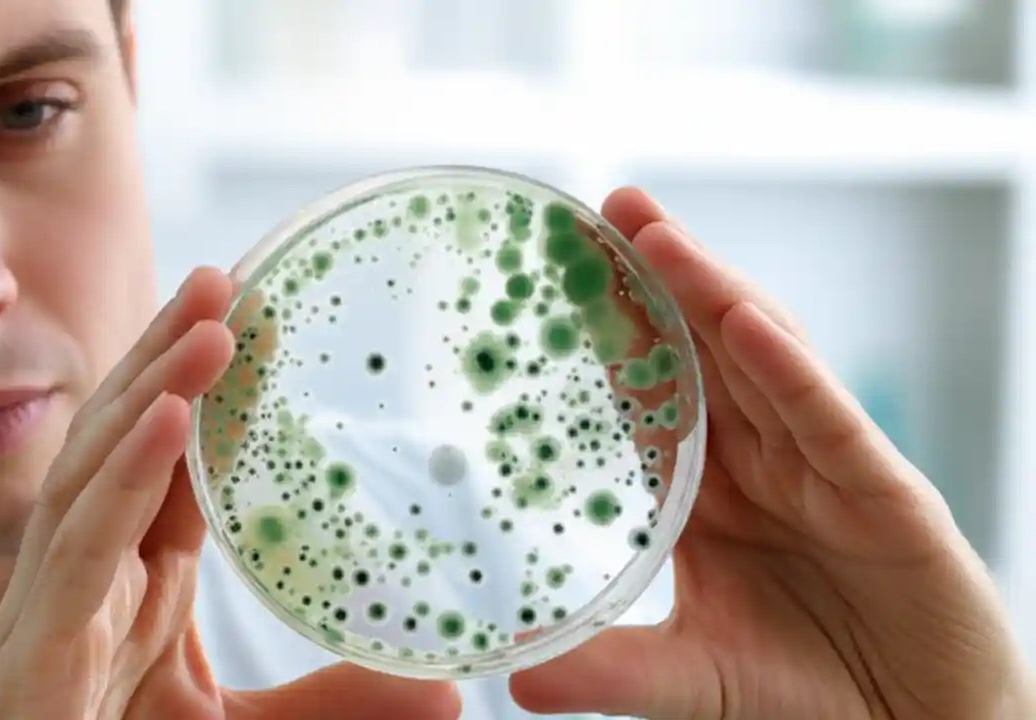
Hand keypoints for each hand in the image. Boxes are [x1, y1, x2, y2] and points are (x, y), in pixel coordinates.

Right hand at [0, 267, 460, 719]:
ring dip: (151, 390)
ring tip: (210, 325)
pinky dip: (123, 479)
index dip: (200, 390)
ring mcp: (50, 612)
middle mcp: (84, 581)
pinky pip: (78, 553)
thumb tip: (450, 692)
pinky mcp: (34, 655)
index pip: (164, 462)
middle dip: (164, 356)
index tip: (251, 320)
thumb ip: (335, 705)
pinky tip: (168, 418)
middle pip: (120, 442)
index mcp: (129, 585)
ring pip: (94, 475)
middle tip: (222, 278)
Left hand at [508, 190, 1034, 718]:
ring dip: (712, 295)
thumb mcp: (696, 678)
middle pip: (705, 352)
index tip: (555, 275)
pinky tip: (744, 324)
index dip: (610, 336)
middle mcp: (764, 461)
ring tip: (657, 236)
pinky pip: (829, 421)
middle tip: (606, 209)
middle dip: (658, 278)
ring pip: (763, 362)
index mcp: (712, 492)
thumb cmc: (808, 695)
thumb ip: (615, 669)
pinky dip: (787, 371)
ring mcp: (824, 468)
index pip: (652, 396)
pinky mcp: (884, 494)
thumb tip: (517, 679)